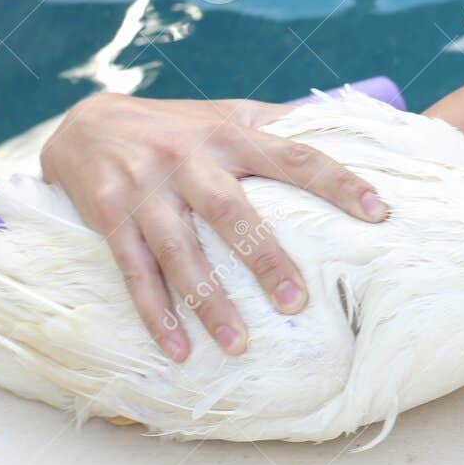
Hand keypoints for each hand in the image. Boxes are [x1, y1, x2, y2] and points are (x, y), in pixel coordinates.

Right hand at [40, 92, 386, 360]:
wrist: (86, 123)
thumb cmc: (178, 128)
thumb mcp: (227, 115)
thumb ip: (278, 126)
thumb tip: (345, 124)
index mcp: (230, 136)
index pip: (294, 157)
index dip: (337, 182)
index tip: (378, 212)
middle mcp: (189, 160)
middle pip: (231, 212)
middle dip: (264, 259)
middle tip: (297, 303)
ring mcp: (147, 190)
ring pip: (179, 252)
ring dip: (208, 301)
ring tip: (238, 345)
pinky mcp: (110, 216)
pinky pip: (133, 271)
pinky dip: (154, 313)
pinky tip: (177, 350)